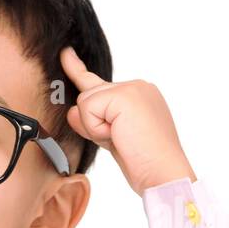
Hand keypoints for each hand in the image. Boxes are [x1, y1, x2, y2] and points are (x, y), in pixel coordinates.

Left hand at [59, 45, 196, 194]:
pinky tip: (119, 135)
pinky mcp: (123, 95)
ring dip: (96, 128)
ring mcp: (132, 88)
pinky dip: (96, 128)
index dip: (77, 70)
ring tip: (122, 138)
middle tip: (119, 140)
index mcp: (136, 95)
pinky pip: (87, 109)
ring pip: (85, 102)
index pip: (98, 84)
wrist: (163, 173)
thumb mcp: (109, 139)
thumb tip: (72, 110)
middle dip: (93, 124)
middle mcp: (136, 86)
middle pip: (87, 97)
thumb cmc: (143, 162)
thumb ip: (91, 121)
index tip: (65, 54)